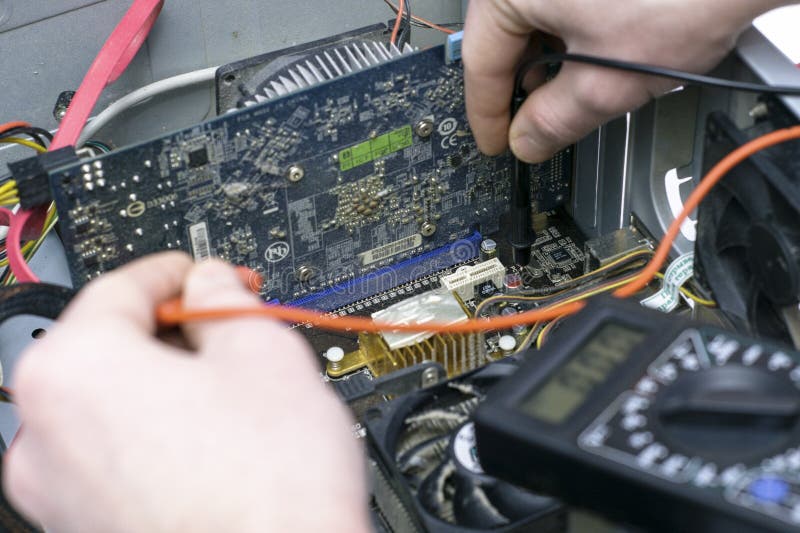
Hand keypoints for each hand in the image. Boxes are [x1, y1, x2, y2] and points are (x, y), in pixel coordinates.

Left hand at [3, 253, 369, 532]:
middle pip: (110, 349)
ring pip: (113, 406)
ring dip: (166, 385)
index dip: (176, 272)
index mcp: (75, 373)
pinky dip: (157, 435)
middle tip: (227, 329)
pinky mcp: (85, 530)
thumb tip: (211, 285)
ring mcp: (57, 495)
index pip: (121, 288)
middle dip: (172, 331)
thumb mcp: (263, 352)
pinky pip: (115, 456)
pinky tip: (215, 444)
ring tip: (232, 392)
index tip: (202, 274)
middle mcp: (44, 436)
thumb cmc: (269, 488)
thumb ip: (224, 300)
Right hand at [463, 0, 791, 162]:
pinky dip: (571, 29)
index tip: (497, 142)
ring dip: (548, 59)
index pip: (480, 62)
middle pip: (504, 37)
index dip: (488, 115)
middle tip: (531, 125)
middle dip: (521, 86)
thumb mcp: (606, 82)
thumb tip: (528, 141)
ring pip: (533, 17)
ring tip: (572, 90)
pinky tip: (593, 52)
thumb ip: (555, 121)